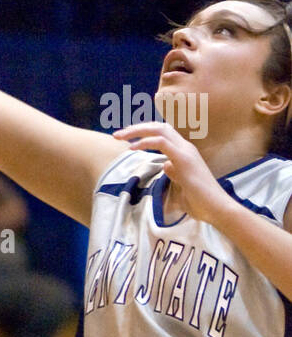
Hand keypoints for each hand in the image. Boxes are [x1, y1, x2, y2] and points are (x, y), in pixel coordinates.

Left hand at [112, 121, 228, 224]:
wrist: (217, 209)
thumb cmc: (201, 203)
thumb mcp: (182, 185)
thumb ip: (174, 174)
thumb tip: (165, 166)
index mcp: (185, 152)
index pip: (163, 133)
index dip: (144, 132)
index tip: (127, 139)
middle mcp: (186, 147)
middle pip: (159, 126)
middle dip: (137, 128)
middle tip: (118, 134)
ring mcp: (186, 151)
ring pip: (159, 129)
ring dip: (137, 131)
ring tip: (120, 137)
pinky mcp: (184, 159)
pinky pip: (161, 142)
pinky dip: (145, 142)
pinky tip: (133, 148)